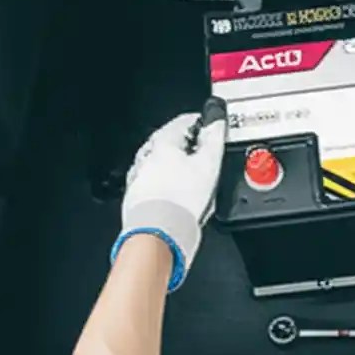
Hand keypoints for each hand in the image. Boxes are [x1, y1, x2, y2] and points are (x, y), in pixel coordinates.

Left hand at [110, 97, 226, 291]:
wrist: (159, 233)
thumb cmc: (180, 200)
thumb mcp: (208, 164)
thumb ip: (214, 140)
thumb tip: (217, 124)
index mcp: (162, 142)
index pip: (183, 122)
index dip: (202, 123)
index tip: (212, 127)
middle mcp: (146, 157)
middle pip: (170, 143)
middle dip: (188, 147)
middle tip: (206, 154)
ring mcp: (140, 178)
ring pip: (162, 165)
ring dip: (177, 167)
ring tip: (194, 178)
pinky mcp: (137, 198)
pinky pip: (156, 185)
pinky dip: (169, 187)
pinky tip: (180, 197)